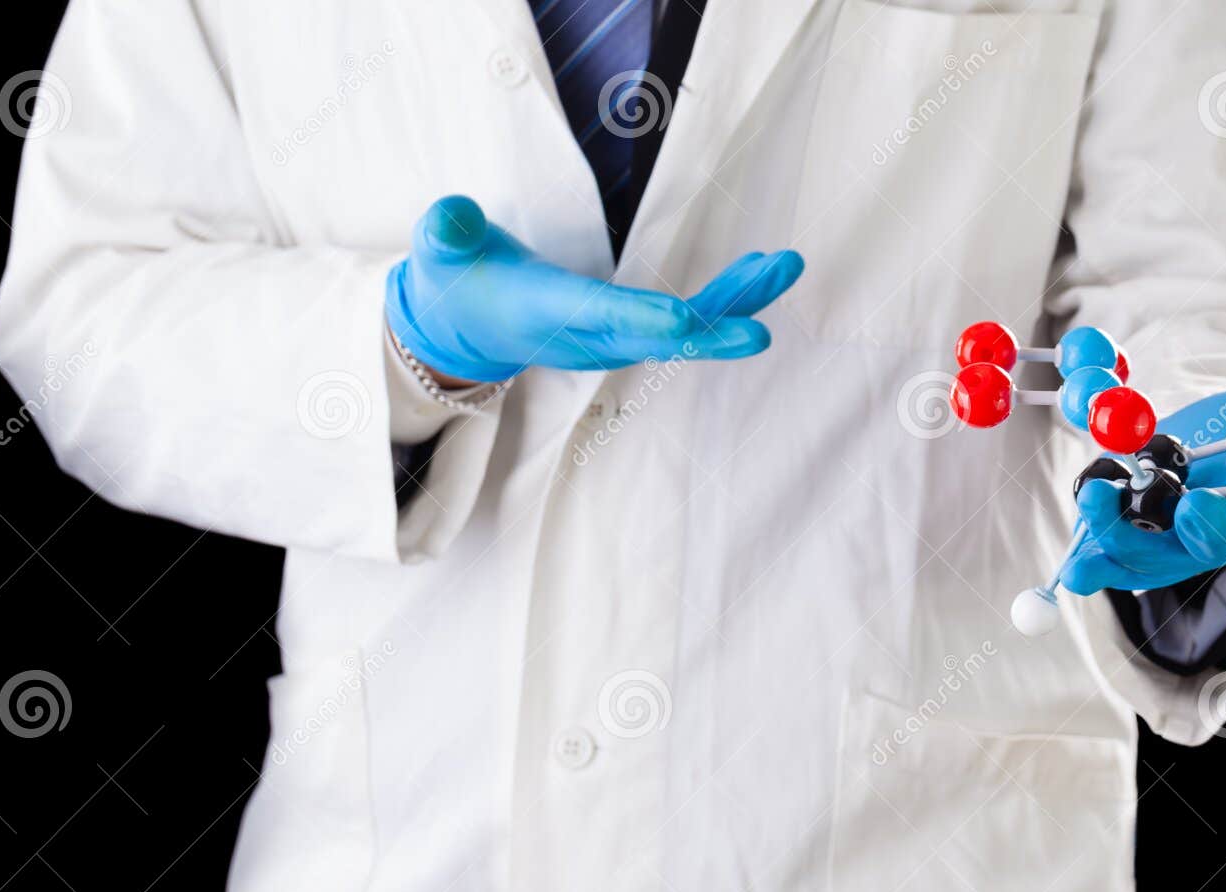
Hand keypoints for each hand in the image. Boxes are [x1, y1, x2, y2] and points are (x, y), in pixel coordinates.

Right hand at [385, 195, 803, 381]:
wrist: (466, 330)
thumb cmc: (459, 281)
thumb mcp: (442, 252)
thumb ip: (447, 232)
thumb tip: (449, 219)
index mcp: (551, 314)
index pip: (601, 317)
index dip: (643, 319)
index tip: (686, 320)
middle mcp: (592, 337)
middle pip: (663, 330)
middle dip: (718, 314)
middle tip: (770, 293)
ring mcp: (615, 339)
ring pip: (685, 328)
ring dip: (737, 301)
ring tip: (784, 265)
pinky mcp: (628, 332)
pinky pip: (686, 322)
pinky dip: (724, 303)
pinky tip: (760, 276)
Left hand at [1059, 383, 1225, 594]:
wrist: (1171, 442)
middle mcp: (1211, 530)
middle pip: (1216, 534)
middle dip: (1211, 524)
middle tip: (1200, 509)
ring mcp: (1160, 541)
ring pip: (1147, 547)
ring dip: (1125, 532)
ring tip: (1099, 499)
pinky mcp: (1113, 541)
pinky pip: (1099, 558)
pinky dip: (1086, 563)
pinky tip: (1073, 567)